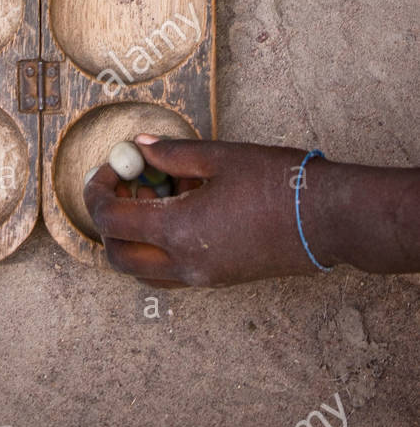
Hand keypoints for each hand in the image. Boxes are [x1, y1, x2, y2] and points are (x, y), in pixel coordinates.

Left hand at [84, 136, 330, 287]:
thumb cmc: (279, 184)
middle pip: (119, 256)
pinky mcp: (221, 279)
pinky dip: (158, 246)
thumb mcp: (220, 157)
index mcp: (180, 231)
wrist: (329, 219)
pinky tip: (180, 208)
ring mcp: (204, 277)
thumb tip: (139, 147)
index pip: (112, 221)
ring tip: (153, 194)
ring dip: (132, 237)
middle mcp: (186, 263)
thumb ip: (172, 154)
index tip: (108, 168)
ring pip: (143, 270)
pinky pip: (171, 272)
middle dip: (109, 220)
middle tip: (122, 184)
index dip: (97, 192)